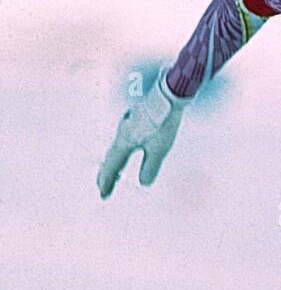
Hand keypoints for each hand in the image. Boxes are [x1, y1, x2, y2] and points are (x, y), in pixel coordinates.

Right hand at [97, 70, 186, 198]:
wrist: (168, 95)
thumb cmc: (163, 122)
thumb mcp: (159, 149)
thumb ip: (150, 166)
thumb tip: (144, 182)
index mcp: (124, 140)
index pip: (112, 165)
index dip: (108, 180)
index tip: (103, 193)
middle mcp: (122, 132)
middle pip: (111, 157)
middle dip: (108, 174)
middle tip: (103, 188)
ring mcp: (128, 125)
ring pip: (117, 148)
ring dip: (114, 163)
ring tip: (113, 174)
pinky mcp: (136, 120)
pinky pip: (124, 140)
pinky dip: (122, 152)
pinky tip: (127, 150)